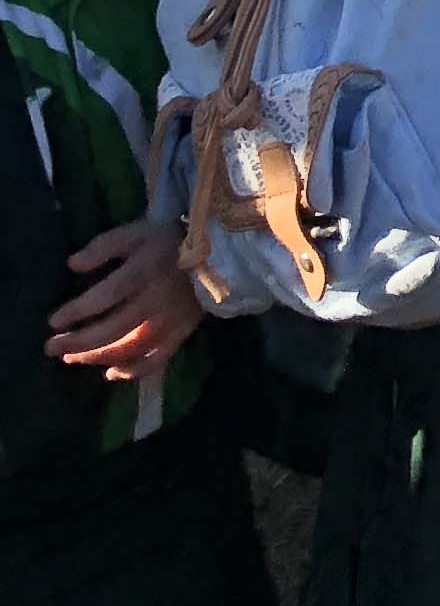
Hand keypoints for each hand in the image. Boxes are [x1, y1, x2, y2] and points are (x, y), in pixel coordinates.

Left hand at [45, 219, 199, 380]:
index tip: (53, 321)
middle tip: (51, 347)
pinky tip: (111, 373)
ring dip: (97, 357)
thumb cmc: (173, 239)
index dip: (76, 311)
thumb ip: (104, 246)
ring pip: (130, 348)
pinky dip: (133, 370)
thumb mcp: (137, 232)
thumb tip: (73, 265)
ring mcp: (170, 320)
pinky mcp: (183, 332)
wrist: (221, 251)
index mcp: (142, 273)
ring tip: (72, 359)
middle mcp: (155, 301)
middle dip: (78, 341)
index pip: (103, 297)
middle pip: (112, 329)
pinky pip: (157, 359)